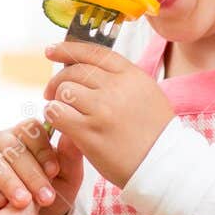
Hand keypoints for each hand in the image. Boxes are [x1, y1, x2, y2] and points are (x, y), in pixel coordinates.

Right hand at [0, 118, 82, 214]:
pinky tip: (1, 203)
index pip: (31, 129)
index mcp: (25, 137)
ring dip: (10, 182)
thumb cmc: (44, 199)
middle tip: (45, 198)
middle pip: (12, 146)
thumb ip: (70, 159)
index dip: (43, 150)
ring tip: (23, 203)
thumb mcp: (65, 182)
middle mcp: (1, 142)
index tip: (54, 172)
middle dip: (31, 174)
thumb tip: (73, 137)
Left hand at [42, 40, 174, 188]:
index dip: (67, 49)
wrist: (163, 164)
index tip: (51, 51)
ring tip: (62, 111)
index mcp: (131, 75)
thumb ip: (120, 78)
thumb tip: (87, 67)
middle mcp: (117, 88)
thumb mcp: (146, 93)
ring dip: (57, 100)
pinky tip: (59, 121)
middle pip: (74, 71)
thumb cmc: (153, 133)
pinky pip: (57, 113)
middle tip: (52, 92)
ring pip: (64, 90)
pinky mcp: (89, 132)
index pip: (93, 52)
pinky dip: (53, 114)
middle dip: (57, 81)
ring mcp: (102, 109)